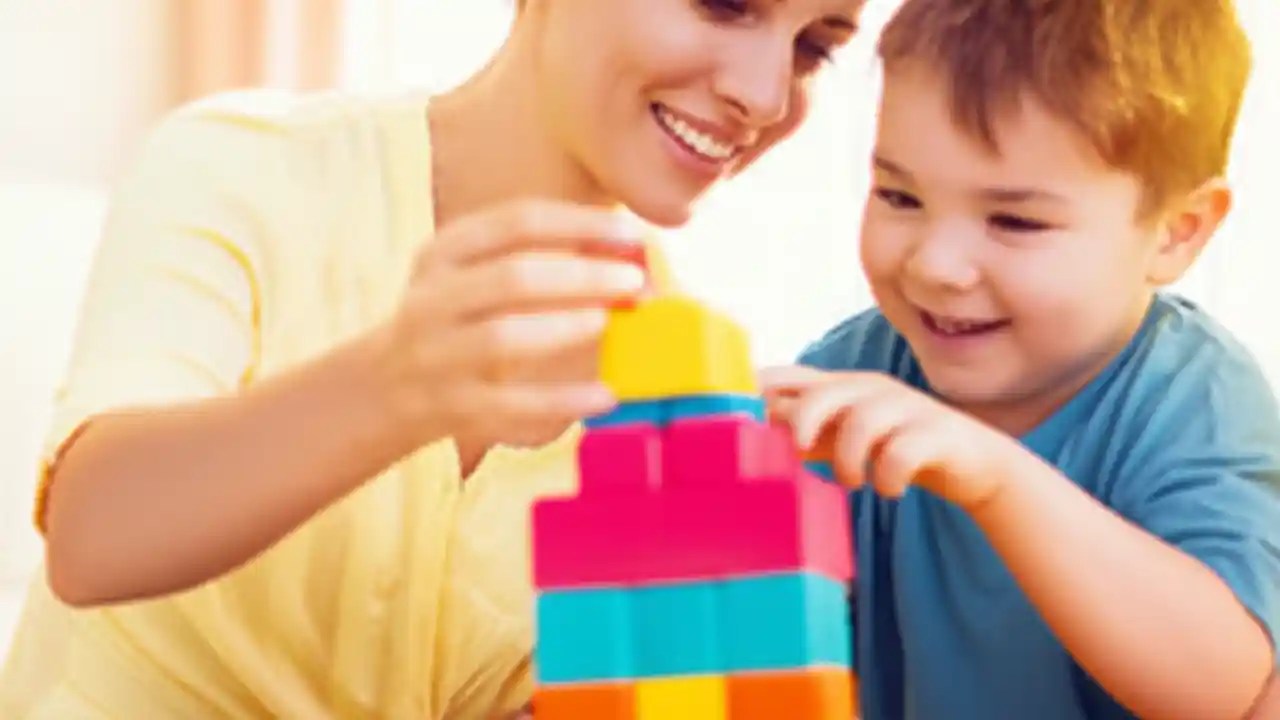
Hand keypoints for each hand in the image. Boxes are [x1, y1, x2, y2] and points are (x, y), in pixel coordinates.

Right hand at [373, 200, 650, 448]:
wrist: (380, 390)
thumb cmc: (451, 323)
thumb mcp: (467, 277)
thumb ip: (532, 257)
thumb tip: (624, 255)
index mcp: (443, 254)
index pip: (516, 222)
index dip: (580, 224)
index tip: (630, 234)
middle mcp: (433, 300)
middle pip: (512, 277)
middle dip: (582, 277)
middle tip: (634, 282)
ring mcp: (438, 357)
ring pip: (503, 337)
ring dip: (565, 327)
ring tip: (608, 322)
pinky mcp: (453, 408)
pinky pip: (514, 404)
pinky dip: (564, 400)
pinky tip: (606, 395)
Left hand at [761, 365, 1018, 512]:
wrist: (975, 463)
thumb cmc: (899, 448)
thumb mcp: (847, 437)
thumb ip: (809, 432)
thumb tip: (757, 435)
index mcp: (846, 388)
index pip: (793, 375)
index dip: (764, 390)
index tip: (745, 418)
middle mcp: (874, 391)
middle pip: (825, 393)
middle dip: (805, 423)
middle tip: (804, 454)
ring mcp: (907, 409)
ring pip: (863, 423)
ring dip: (850, 461)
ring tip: (854, 483)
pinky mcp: (936, 434)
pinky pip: (902, 453)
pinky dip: (889, 477)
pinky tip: (890, 490)